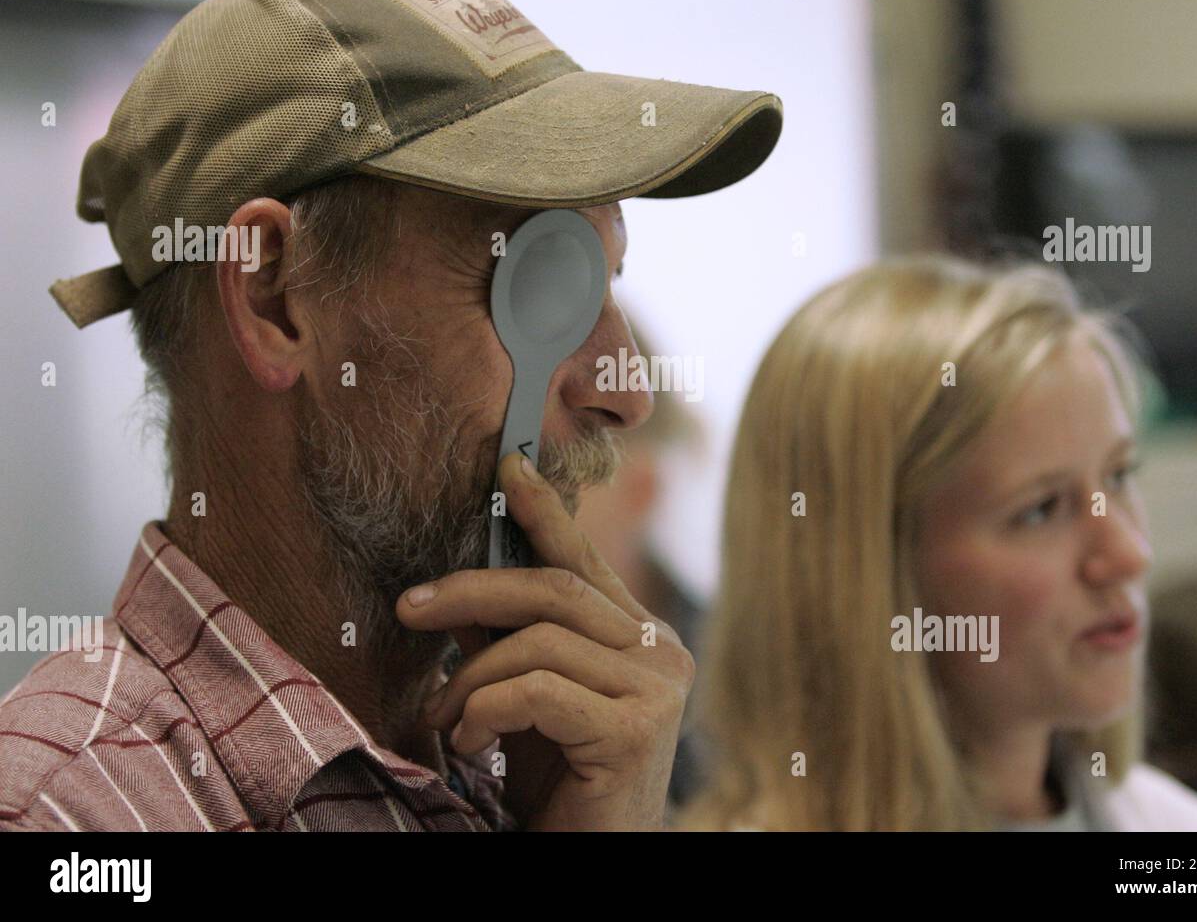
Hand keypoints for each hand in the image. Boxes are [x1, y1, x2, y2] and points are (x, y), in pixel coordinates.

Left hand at [396, 452, 694, 829]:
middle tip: (408, 606)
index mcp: (640, 637)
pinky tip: (472, 743)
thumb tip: (452, 588)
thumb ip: (502, 643)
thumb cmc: (559, 786)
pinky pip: (538, 690)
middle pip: (553, 589)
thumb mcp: (522, 700)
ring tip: (443, 721)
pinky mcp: (636, 730)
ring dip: (469, 680)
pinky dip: (485, 710)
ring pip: (538, 641)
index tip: (507, 466)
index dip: (545, 510)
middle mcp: (661, 652)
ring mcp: (657, 689)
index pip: (585, 561)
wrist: (587, 858)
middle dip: (471, 590)